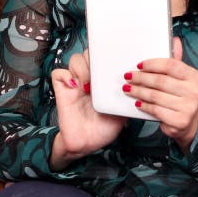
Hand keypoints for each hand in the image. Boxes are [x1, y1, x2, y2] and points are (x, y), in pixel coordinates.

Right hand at [50, 50, 124, 169]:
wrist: (88, 144)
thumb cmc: (105, 127)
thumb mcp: (124, 110)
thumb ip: (130, 96)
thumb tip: (139, 83)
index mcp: (105, 80)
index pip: (106, 56)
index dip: (110, 54)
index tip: (116, 62)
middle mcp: (91, 78)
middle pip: (90, 53)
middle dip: (96, 60)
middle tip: (101, 76)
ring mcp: (76, 83)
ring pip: (75, 59)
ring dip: (83, 69)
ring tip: (88, 86)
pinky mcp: (63, 90)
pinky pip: (58, 73)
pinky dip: (66, 76)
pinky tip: (75, 86)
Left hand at [123, 38, 197, 151]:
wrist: (186, 123)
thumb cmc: (179, 96)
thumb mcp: (179, 78)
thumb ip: (175, 61)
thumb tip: (175, 40)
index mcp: (194, 76)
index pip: (171, 65)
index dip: (153, 64)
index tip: (139, 65)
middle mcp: (194, 91)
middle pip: (161, 81)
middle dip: (141, 78)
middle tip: (128, 77)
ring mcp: (188, 107)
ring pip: (156, 96)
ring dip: (138, 92)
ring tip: (128, 89)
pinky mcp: (179, 121)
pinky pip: (156, 110)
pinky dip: (144, 105)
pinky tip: (137, 102)